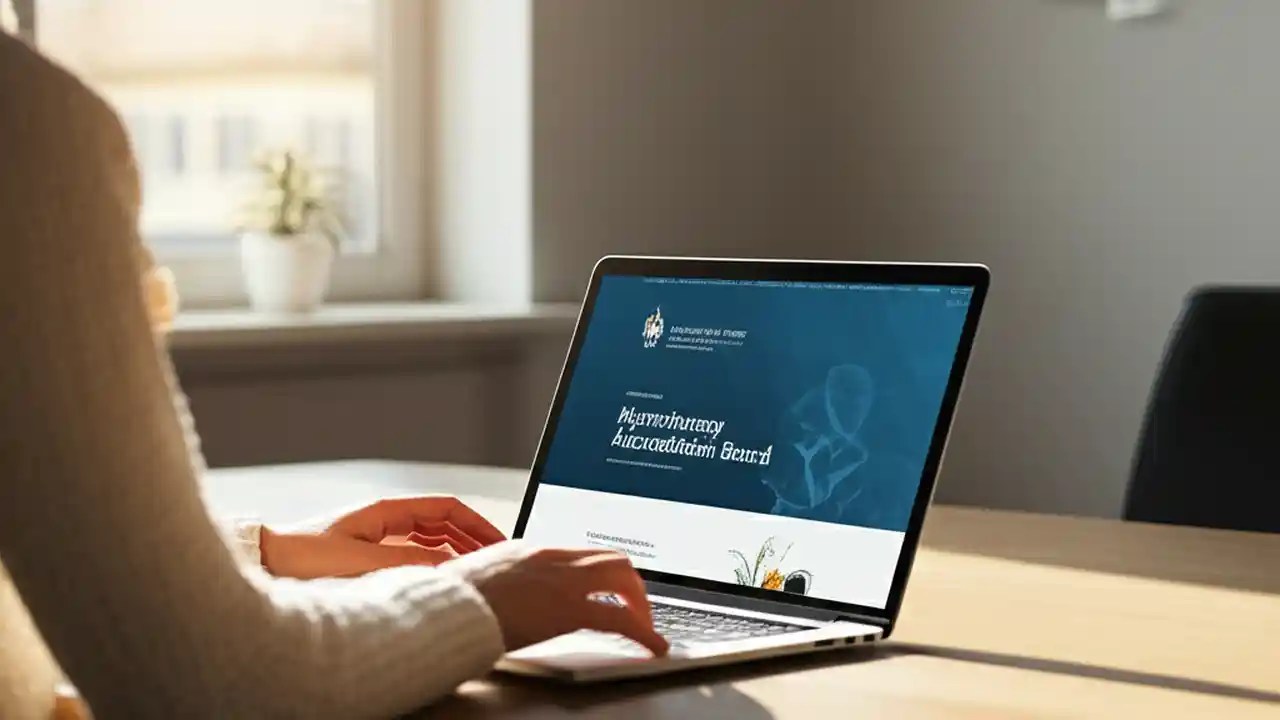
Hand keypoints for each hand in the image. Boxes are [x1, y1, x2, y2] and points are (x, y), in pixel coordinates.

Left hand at [261, 496, 506, 578]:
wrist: (268, 564)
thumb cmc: (307, 558)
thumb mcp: (365, 560)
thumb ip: (412, 561)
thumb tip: (453, 563)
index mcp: (387, 510)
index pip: (447, 508)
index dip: (477, 522)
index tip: (499, 540)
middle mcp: (385, 519)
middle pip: (442, 523)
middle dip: (472, 537)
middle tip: (497, 558)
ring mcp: (377, 535)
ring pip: (429, 539)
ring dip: (454, 551)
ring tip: (475, 570)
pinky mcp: (368, 554)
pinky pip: (412, 554)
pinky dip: (433, 562)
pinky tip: (442, 578)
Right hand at [445, 542, 668, 655]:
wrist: (446, 608)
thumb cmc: (451, 601)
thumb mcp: (481, 580)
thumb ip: (504, 582)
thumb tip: (508, 595)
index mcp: (530, 549)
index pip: (581, 553)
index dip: (602, 572)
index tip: (609, 589)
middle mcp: (552, 556)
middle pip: (610, 557)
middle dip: (630, 584)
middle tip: (636, 608)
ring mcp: (564, 579)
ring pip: (623, 577)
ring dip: (640, 603)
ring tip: (646, 628)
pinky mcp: (570, 608)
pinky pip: (621, 617)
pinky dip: (643, 632)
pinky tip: (652, 647)